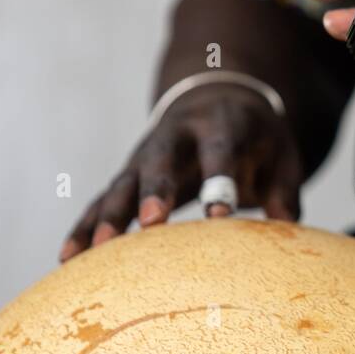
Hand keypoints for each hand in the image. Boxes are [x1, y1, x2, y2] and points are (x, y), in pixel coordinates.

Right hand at [59, 83, 302, 260]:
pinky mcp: (128, 173)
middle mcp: (178, 134)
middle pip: (163, 161)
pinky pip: (100, 199)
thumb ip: (285, 192)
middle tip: (152, 222)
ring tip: (98, 252)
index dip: (220, 181)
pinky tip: (68, 257)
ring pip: (124, 182)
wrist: (216, 96)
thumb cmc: (257, 139)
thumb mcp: (282, 154)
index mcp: (223, 124)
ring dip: (110, 215)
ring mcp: (147, 153)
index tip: (220, 217)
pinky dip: (84, 226)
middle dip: (156, 190)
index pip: (221, 151)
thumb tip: (286, 231)